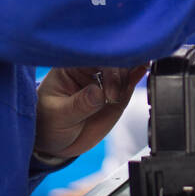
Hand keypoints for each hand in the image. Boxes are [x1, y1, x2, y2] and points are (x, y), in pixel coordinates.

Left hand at [34, 64, 148, 159]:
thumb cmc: (49, 121)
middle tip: (113, 98)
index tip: (107, 91)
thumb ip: (79, 105)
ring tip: (125, 89)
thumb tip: (98, 92)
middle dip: (118, 74)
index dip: (104, 65)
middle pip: (112, 56)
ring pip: (125, 65)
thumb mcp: (58, 115)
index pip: (92, 54)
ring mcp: (105, 79)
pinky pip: (131, 78)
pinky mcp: (118, 92)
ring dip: (131, 71)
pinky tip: (145, 68)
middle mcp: (90, 67)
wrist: (56, 141)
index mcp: (71, 65)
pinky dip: (139, 72)